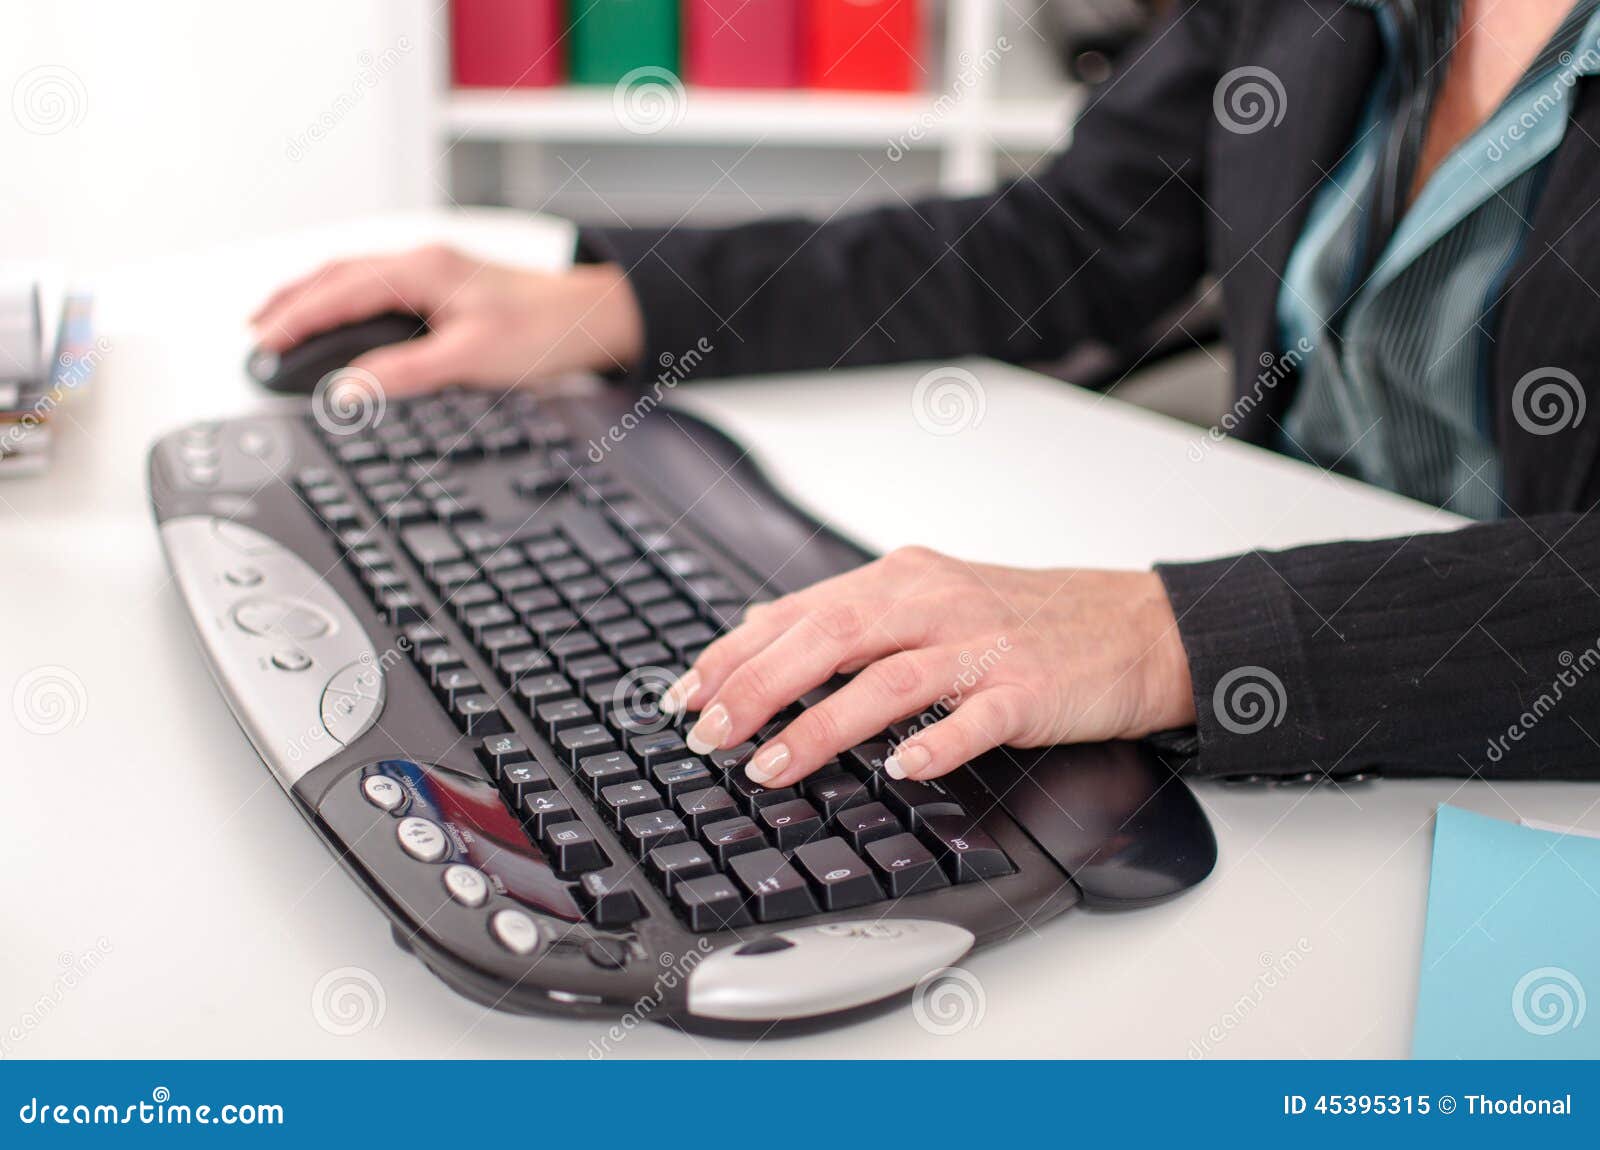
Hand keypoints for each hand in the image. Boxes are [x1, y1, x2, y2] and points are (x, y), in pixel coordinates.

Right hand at [249, 244, 644, 395]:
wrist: (592, 317)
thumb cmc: (543, 330)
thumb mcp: (471, 357)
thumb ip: (405, 373)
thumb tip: (347, 391)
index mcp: (421, 269)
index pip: (337, 291)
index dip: (294, 319)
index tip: (260, 343)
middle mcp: (420, 261)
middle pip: (334, 276)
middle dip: (288, 302)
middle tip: (252, 334)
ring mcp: (430, 270)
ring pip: (350, 277)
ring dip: (310, 298)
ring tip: (276, 324)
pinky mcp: (441, 286)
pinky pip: (372, 285)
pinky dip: (340, 300)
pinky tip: (335, 319)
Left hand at [661, 546, 1196, 788]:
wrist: (1131, 627)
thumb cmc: (1021, 619)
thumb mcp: (925, 599)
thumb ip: (843, 614)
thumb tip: (754, 628)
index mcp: (900, 580)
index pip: (798, 612)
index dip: (735, 655)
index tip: (686, 695)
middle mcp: (933, 604)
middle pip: (829, 637)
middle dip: (758, 688)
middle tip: (710, 734)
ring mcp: (982, 647)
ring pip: (887, 680)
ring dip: (822, 726)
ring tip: (772, 767)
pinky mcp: (1029, 689)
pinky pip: (975, 718)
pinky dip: (935, 742)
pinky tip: (900, 768)